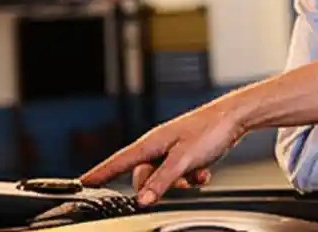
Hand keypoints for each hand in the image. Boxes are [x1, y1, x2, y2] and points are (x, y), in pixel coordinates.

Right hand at [79, 98, 245, 204]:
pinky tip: (204, 172)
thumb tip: (142, 199)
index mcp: (150, 143)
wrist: (236, 118)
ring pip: (164, 177)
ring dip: (180, 182)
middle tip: (177, 182)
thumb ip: (162, 182)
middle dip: (159, 186)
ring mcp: (172, 149)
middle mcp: (158, 145)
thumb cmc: (209, 131)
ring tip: (196, 174)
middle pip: (144, 177)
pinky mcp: (186, 152)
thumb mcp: (183, 162)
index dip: (100, 173)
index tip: (82, 183)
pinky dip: (191, 177)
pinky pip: (180, 174)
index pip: (118, 162)